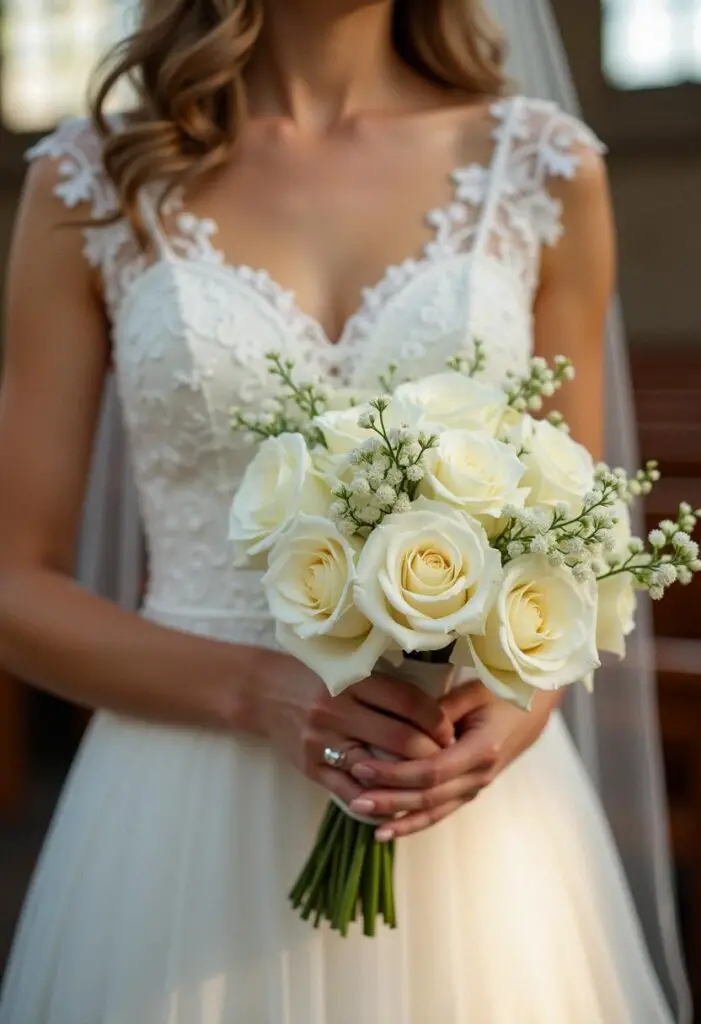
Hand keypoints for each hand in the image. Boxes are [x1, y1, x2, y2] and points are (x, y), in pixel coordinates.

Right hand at [255, 649, 454, 808]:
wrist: (263, 691)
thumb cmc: (313, 676)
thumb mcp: (346, 670)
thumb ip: (383, 688)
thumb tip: (435, 708)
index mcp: (351, 681)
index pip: (407, 701)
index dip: (437, 718)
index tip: (450, 730)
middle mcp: (337, 710)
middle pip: (400, 738)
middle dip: (432, 752)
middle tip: (448, 758)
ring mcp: (322, 741)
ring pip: (378, 769)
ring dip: (409, 780)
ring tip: (429, 782)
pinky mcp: (311, 767)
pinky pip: (351, 792)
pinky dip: (378, 801)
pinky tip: (398, 803)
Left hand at [348, 681, 558, 838]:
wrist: (535, 707)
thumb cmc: (501, 692)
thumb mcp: (472, 692)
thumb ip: (439, 711)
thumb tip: (401, 725)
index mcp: (481, 750)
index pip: (431, 771)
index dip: (395, 773)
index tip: (362, 766)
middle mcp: (479, 776)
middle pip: (428, 796)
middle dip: (388, 799)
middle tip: (352, 796)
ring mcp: (475, 787)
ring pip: (432, 810)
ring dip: (396, 816)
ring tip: (360, 815)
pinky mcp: (469, 790)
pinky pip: (439, 812)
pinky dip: (412, 822)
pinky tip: (386, 831)